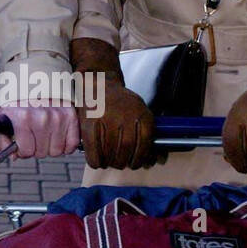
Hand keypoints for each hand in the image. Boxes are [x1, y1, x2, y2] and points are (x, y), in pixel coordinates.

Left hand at [0, 104, 79, 158]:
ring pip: (57, 151)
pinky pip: (71, 144)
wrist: (36, 83)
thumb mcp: (3, 117)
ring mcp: (59, 117)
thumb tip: (11, 155)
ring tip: (45, 136)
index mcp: (23, 118)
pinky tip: (57, 136)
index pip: (27, 151)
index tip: (22, 144)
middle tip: (34, 138)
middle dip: (37, 149)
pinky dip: (66, 145)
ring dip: (51, 147)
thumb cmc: (18, 103)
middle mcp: (42, 117)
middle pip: (42, 153)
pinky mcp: (71, 116)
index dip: (23, 151)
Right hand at [70, 35, 155, 169]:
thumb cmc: (121, 103)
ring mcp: (107, 118)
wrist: (99, 83)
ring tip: (109, 162)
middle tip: (120, 164)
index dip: (140, 158)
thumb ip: (147, 134)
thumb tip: (156, 160)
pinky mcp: (90, 122)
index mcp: (141, 113)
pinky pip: (93, 148)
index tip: (135, 164)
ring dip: (110, 162)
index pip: (144, 143)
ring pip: (110, 150)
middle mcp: (125, 115)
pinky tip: (97, 161)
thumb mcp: (139, 111)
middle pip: (127, 148)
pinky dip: (95, 159)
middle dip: (123, 162)